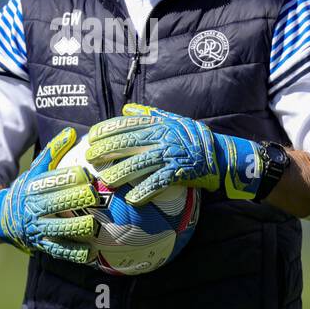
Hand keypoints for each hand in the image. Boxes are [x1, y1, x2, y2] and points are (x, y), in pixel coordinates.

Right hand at [0, 127, 100, 262]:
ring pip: (57, 229)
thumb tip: (71, 131)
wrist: (2, 218)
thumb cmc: (27, 190)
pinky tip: (92, 253)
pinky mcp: (42, 245)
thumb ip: (53, 152)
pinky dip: (75, 253)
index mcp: (32, 188)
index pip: (50, 181)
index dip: (68, 178)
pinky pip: (59, 251)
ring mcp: (37, 229)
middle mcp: (33, 208)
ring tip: (94, 226)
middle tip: (94, 197)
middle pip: (55, 203)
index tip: (87, 175)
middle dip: (74, 200)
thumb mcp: (35, 170)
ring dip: (76, 228)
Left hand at [86, 103, 265, 205]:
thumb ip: (149, 115)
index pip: (128, 123)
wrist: (220, 155)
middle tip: (89, 157)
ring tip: (105, 180)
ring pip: (141, 163)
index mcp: (160, 124)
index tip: (91, 135)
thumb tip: (126, 108)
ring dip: (121, 172)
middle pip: (129, 142)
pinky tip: (132, 200)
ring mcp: (171, 154)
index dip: (108, 129)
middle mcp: (163, 137)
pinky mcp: (180, 172)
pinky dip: (146, 191)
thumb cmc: (194, 138)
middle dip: (107, 150)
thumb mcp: (173, 120)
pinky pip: (160, 182)